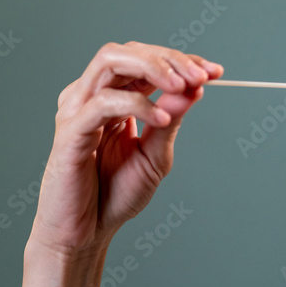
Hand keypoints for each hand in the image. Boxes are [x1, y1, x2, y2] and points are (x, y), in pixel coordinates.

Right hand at [29, 41, 221, 255]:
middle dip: (170, 59)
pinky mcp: (70, 132)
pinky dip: (137, 104)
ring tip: (182, 85)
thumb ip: (172, 120)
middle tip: (202, 76)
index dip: (182, 61)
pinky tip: (162, 120)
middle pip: (129, 52)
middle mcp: (92, 96)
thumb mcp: (156, 154)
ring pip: (110, 62)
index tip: (215, 71)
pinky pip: (103, 103)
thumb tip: (195, 88)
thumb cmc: (114, 194)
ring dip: (152, 68)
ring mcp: (77, 110)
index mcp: (114, 98)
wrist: (86, 234)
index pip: (147, 61)